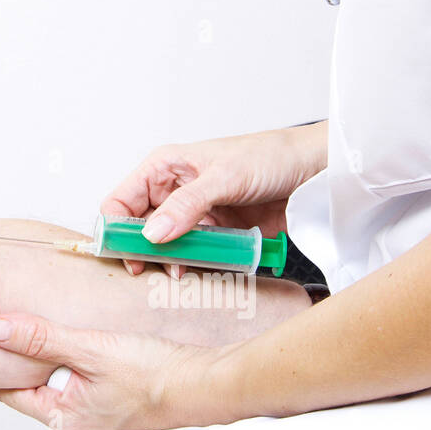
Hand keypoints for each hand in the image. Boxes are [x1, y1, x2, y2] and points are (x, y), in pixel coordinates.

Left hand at [0, 312, 220, 429]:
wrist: (211, 384)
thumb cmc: (159, 375)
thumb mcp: (91, 350)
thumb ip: (40, 338)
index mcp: (66, 417)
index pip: (9, 391)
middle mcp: (80, 421)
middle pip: (32, 386)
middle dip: (14, 360)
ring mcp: (100, 412)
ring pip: (58, 380)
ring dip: (44, 355)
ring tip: (26, 328)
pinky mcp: (118, 397)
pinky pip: (81, 377)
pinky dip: (70, 357)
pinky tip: (71, 337)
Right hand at [102, 123, 326, 277]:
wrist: (314, 171)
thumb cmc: (269, 157)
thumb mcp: (225, 178)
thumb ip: (187, 206)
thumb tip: (152, 234)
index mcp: (164, 168)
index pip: (120, 201)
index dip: (115, 228)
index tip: (124, 252)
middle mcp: (173, 191)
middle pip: (138, 228)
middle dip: (141, 250)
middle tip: (150, 270)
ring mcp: (194, 214)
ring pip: (165, 246)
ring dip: (168, 262)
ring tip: (180, 272)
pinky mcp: (215, 233)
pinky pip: (193, 255)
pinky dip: (193, 266)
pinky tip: (199, 271)